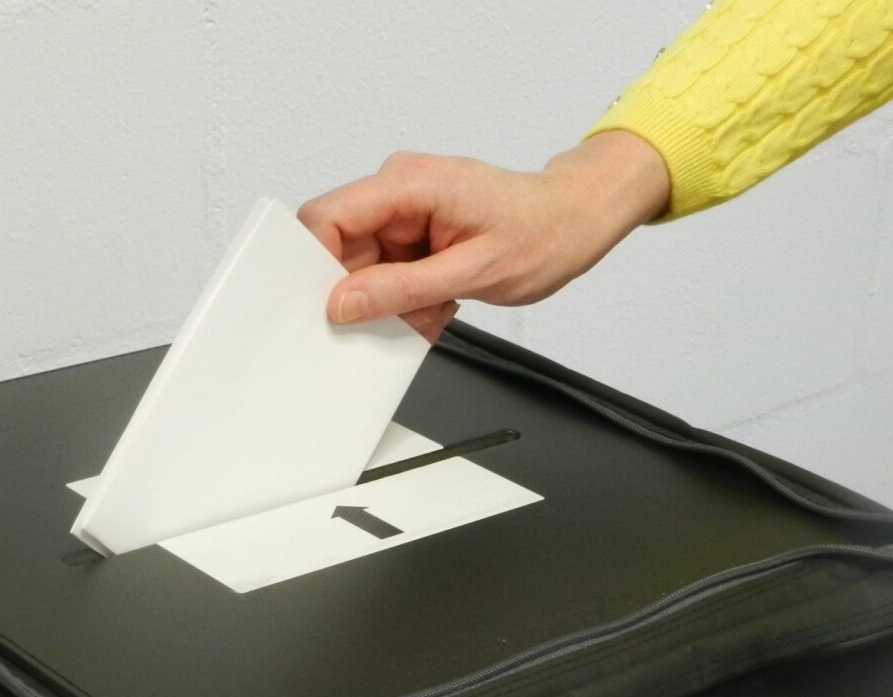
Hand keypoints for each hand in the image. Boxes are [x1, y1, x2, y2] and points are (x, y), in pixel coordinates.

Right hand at [297, 131, 670, 340]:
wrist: (577, 219)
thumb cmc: (544, 232)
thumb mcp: (473, 273)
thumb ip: (401, 290)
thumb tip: (343, 302)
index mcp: (410, 183)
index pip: (327, 216)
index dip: (315, 264)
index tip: (327, 306)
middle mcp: (400, 189)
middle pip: (340, 247)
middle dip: (365, 293)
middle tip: (401, 316)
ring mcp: (405, 210)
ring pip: (363, 268)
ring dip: (392, 300)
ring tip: (435, 309)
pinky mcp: (412, 230)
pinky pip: (386, 271)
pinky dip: (407, 298)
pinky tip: (438, 304)